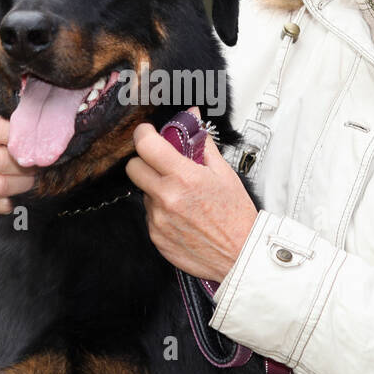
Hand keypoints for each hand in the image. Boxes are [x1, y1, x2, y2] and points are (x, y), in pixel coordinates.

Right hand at [0, 110, 39, 214]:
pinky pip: (1, 204)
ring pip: (2, 185)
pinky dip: (14, 200)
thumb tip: (45, 128)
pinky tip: (18, 190)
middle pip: (4, 161)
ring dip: (23, 184)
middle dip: (27, 165)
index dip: (22, 138)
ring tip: (29, 177)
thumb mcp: (4, 122)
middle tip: (37, 164)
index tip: (36, 141)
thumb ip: (19, 124)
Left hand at [125, 108, 258, 282]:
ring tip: (181, 197)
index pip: (146, 145)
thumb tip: (192, 118)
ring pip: (142, 192)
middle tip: (162, 165)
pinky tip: (181, 216)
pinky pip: (149, 215)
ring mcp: (158, 219)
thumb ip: (202, 143)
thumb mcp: (224, 173)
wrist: (240, 255)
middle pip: (133, 167)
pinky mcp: (155, 237)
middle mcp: (167, 198)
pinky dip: (160, 211)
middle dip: (145, 161)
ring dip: (155, 188)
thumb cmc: (236, 216)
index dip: (143, 134)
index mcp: (184, 177)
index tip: (146, 133)